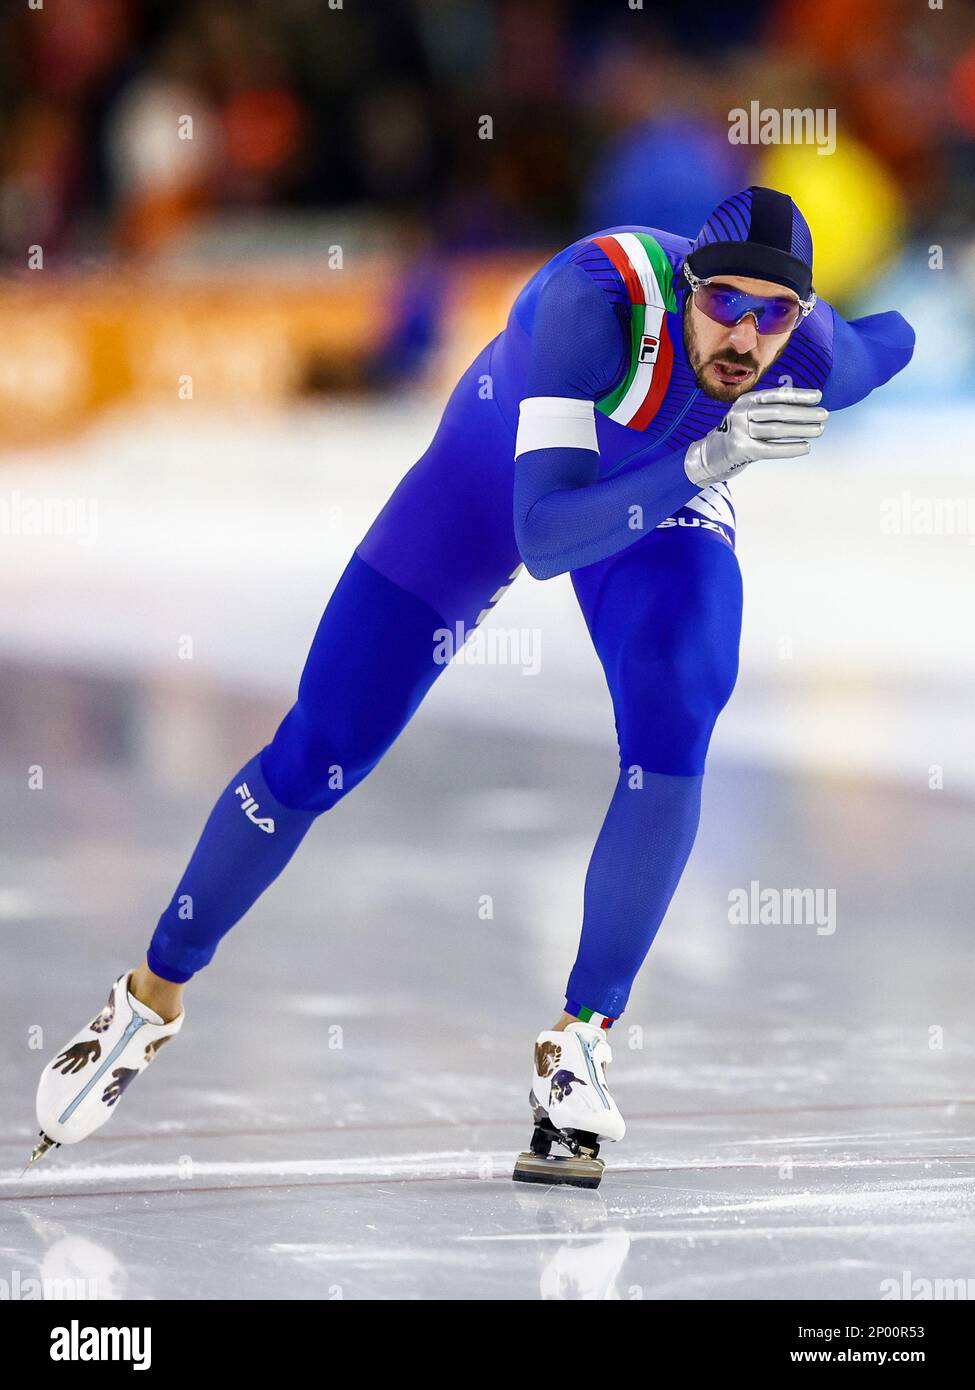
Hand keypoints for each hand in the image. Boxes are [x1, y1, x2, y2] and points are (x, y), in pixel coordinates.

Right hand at [684, 387, 827, 485]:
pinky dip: (790, 448)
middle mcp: (741, 412)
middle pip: (779, 412)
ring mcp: (739, 431)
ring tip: (819, 431)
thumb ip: (771, 411)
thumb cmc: (739, 435)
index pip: (777, 395)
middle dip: (804, 413)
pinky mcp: (740, 450)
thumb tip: (806, 408)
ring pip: (777, 430)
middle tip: (824, 416)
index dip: (799, 395)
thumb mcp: (750, 416)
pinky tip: (806, 447)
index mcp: (747, 400)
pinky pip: (771, 449)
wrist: (711, 456)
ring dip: (802, 430)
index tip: (819, 397)